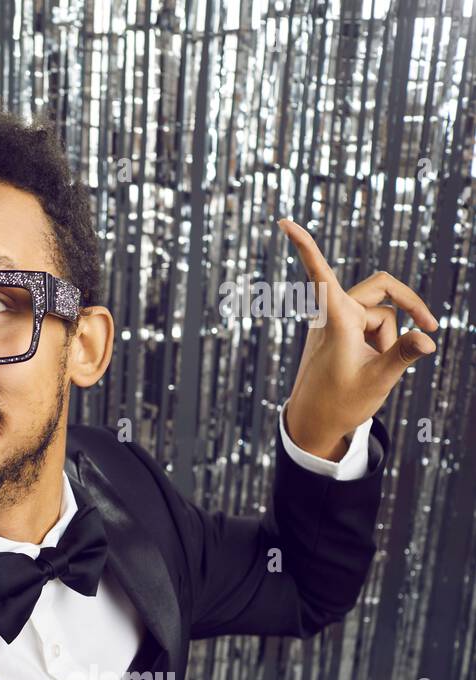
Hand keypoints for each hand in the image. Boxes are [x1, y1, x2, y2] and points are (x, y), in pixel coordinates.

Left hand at [278, 218, 438, 459]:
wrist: (314, 422)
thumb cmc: (340, 403)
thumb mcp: (377, 380)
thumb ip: (402, 354)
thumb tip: (427, 339)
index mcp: (335, 319)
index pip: (320, 273)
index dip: (304, 246)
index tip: (282, 221)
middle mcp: (333, 314)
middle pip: (382, 289)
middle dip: (407, 306)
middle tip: (430, 325)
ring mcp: (336, 322)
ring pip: (381, 314)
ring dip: (389, 337)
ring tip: (374, 367)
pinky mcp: (340, 331)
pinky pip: (373, 326)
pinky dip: (381, 342)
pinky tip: (369, 365)